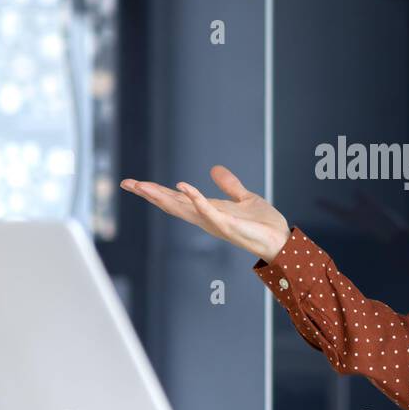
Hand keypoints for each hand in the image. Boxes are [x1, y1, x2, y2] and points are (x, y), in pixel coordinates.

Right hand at [120, 165, 291, 262]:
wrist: (281, 240)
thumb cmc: (263, 224)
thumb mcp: (244, 197)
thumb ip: (229, 185)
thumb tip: (214, 169)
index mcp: (207, 210)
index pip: (176, 199)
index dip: (155, 191)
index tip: (134, 183)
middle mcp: (206, 218)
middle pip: (171, 204)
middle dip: (149, 194)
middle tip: (127, 183)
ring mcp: (214, 222)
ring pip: (183, 208)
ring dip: (163, 196)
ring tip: (143, 186)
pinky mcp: (227, 224)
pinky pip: (208, 211)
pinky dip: (195, 199)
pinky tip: (183, 186)